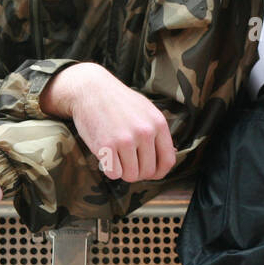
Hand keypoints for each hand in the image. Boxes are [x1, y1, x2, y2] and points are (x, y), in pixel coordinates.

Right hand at [41, 62, 175, 182]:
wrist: (91, 89)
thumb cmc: (120, 101)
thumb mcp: (147, 110)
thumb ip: (159, 132)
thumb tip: (173, 153)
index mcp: (158, 124)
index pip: (167, 161)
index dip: (159, 171)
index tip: (152, 172)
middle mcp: (145, 132)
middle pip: (148, 171)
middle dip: (139, 172)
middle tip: (129, 162)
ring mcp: (125, 139)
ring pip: (131, 175)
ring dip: (124, 172)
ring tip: (118, 158)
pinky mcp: (105, 145)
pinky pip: (113, 174)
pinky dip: (110, 169)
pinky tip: (108, 157)